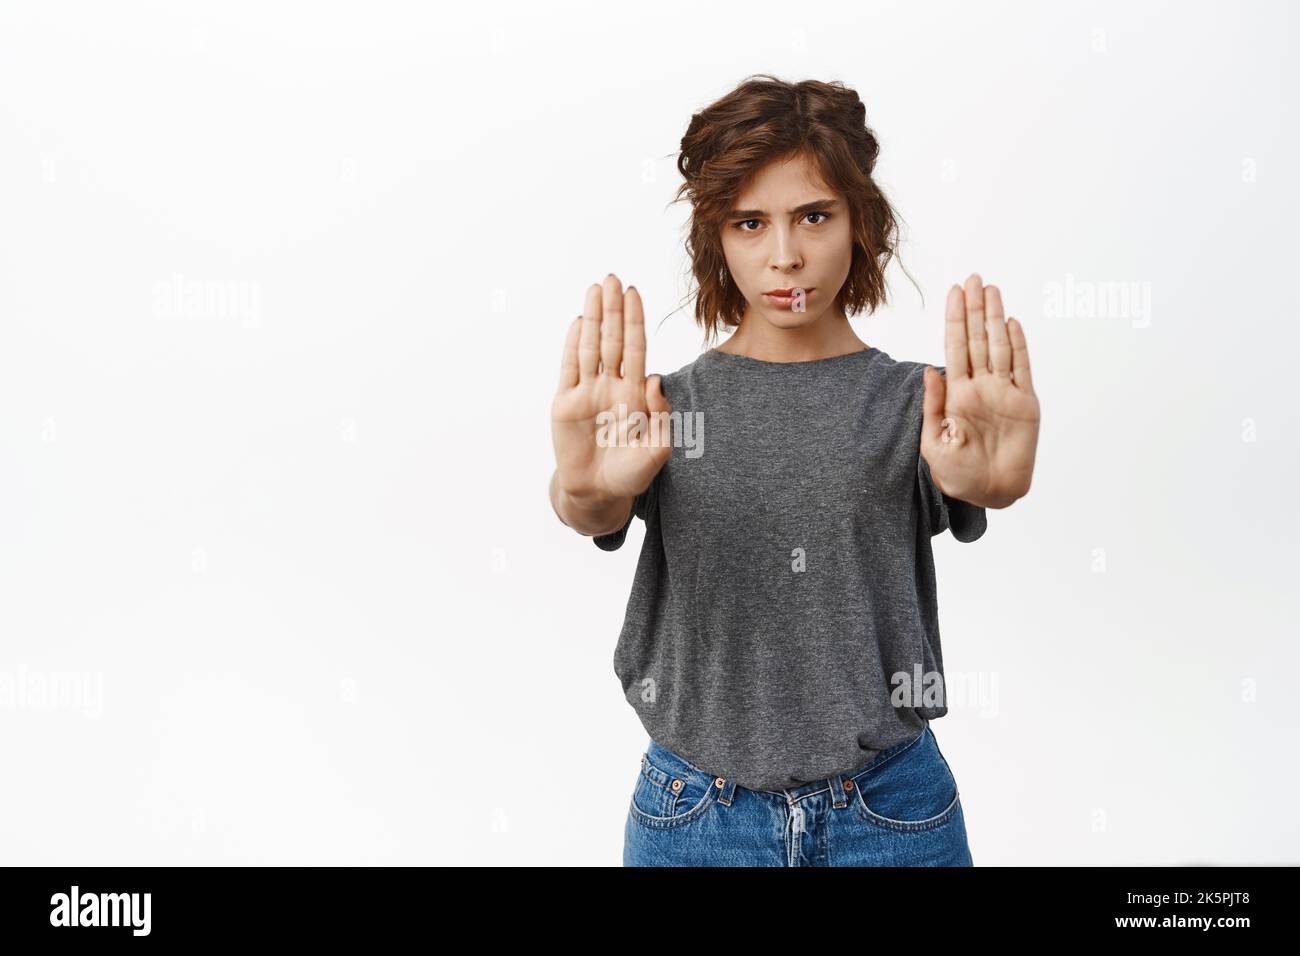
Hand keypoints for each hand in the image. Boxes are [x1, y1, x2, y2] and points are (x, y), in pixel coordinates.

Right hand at [551, 274, 672, 503]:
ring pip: (590, 346)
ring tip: (594, 288)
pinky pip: (569, 368)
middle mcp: (611, 386)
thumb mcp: (657, 451)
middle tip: (613, 278)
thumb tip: (657, 379)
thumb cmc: (630, 475)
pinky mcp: (565, 403)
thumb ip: (662, 419)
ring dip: (592, 317)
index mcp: (635, 394)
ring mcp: (587, 392)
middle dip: (613, 309)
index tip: (635, 293)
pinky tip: (576, 321)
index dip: (634, 321)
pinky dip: (572, 344)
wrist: (597, 493)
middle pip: (612, 339)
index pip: (635, 348)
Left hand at [921, 274, 1039, 508]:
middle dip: (974, 308)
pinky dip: (1019, 344)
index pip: (954, 346)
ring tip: (991, 289)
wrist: (989, 494)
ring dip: (995, 318)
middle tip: (973, 278)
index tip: (954, 292)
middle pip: (976, 338)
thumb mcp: (933, 443)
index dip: (954, 318)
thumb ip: (932, 407)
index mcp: (956, 394)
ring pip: (999, 346)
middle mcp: (980, 387)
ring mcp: (1004, 392)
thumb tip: (929, 370)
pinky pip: (1022, 367)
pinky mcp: (1025, 403)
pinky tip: (1011, 323)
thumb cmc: (957, 474)